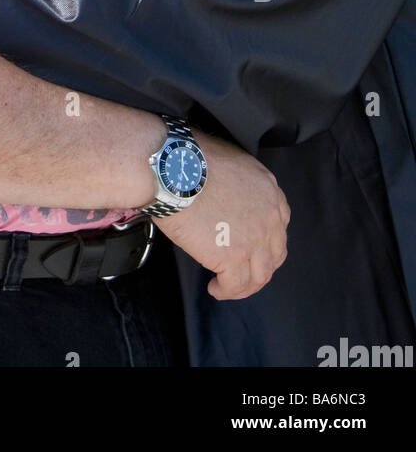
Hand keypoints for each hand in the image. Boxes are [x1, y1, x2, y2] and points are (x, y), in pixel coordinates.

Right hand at [154, 133, 288, 299]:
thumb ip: (243, 186)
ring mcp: (254, 240)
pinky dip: (225, 291)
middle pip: (273, 256)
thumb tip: (229, 200)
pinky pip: (235, 286)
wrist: (173, 170)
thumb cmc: (191, 160)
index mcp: (270, 193)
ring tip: (225, 286)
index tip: (250, 250)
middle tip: (240, 272)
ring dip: (243, 286)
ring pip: (259, 277)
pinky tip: (214, 287)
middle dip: (257, 268)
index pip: (279, 228)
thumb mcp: (233, 163)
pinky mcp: (233, 257)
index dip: (265, 244)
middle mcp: (270, 218)